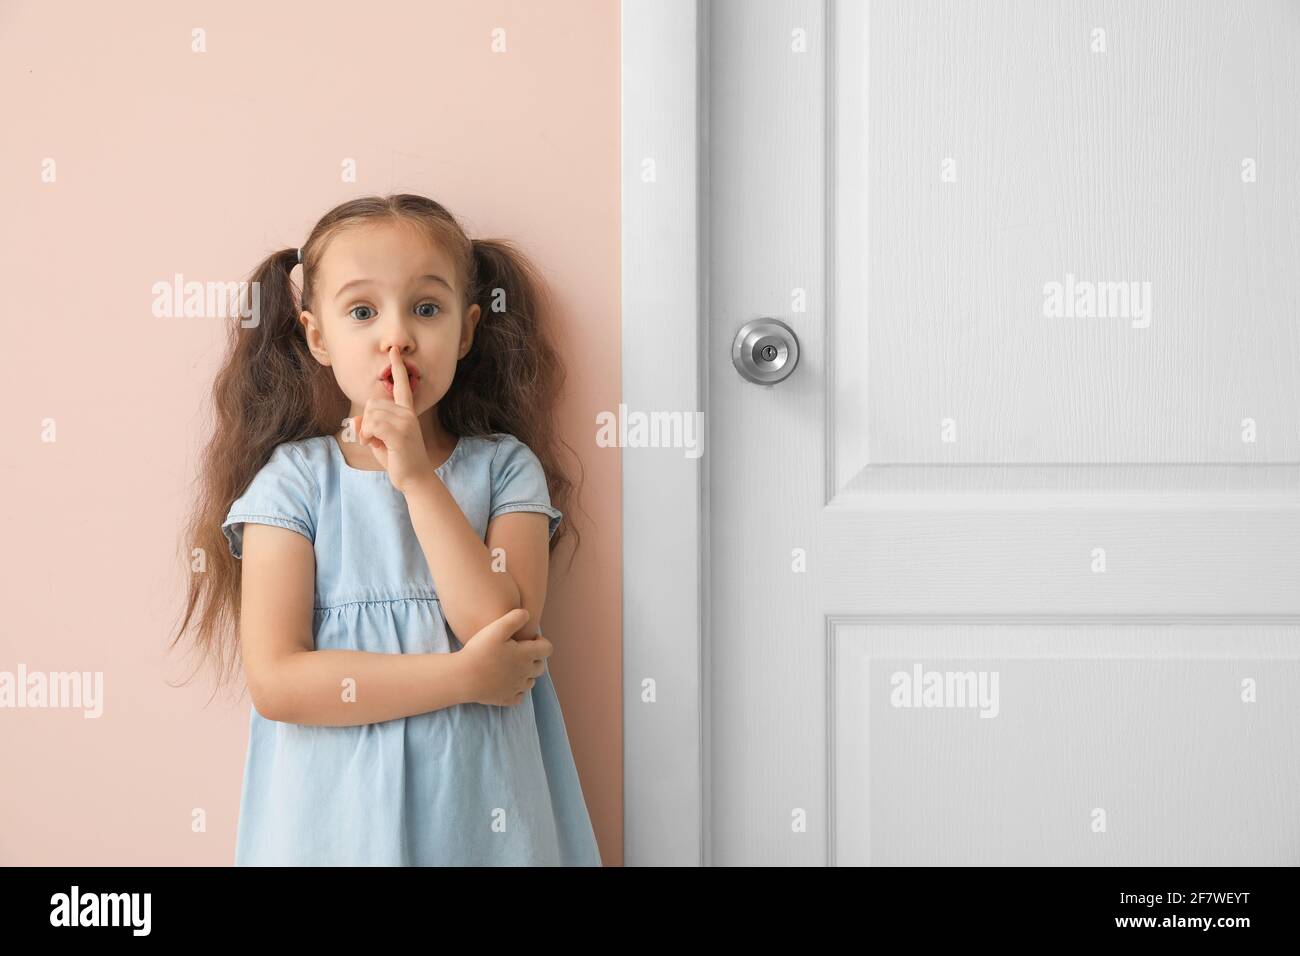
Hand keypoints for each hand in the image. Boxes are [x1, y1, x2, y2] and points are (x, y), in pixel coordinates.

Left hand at [354, 346, 435, 493]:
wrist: (414, 478)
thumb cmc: (398, 458)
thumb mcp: (378, 439)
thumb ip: (368, 425)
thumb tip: (357, 420)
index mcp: (406, 412)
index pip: (402, 385)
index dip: (397, 368)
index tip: (395, 351)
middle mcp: (407, 413)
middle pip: (372, 404)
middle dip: (366, 422)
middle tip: (374, 439)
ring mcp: (405, 422)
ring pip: (370, 414)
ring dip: (367, 431)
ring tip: (377, 444)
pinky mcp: (400, 433)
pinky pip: (372, 425)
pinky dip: (367, 436)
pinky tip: (376, 445)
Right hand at [457, 608, 552, 706]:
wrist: (462, 677)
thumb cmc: (479, 651)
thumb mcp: (496, 628)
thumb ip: (515, 618)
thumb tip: (527, 614)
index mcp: (526, 655)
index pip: (547, 649)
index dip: (541, 642)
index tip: (528, 639)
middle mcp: (525, 673)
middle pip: (541, 666)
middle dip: (534, 658)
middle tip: (518, 651)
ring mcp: (516, 688)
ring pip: (530, 681)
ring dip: (526, 674)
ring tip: (511, 666)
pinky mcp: (506, 699)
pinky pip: (519, 696)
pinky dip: (516, 690)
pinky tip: (506, 682)